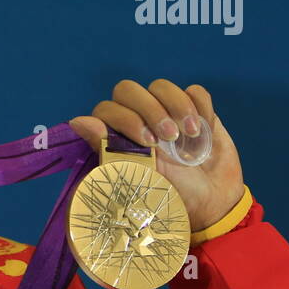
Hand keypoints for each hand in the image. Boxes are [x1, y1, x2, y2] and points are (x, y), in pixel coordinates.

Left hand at [68, 79, 244, 232]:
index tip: (148, 143)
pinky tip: (203, 128)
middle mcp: (137, 118)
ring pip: (160, 86)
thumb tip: (77, 121)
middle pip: (128, 90)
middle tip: (169, 137)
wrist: (211, 202)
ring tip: (191, 134)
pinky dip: (200, 106)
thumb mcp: (136, 174)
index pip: (106, 108)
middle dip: (150, 109)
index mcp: (117, 135)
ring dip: (177, 106)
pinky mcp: (195, 108)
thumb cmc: (168, 193)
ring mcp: (166, 111)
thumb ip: (108, 147)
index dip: (124, 119)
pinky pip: (194, 91)